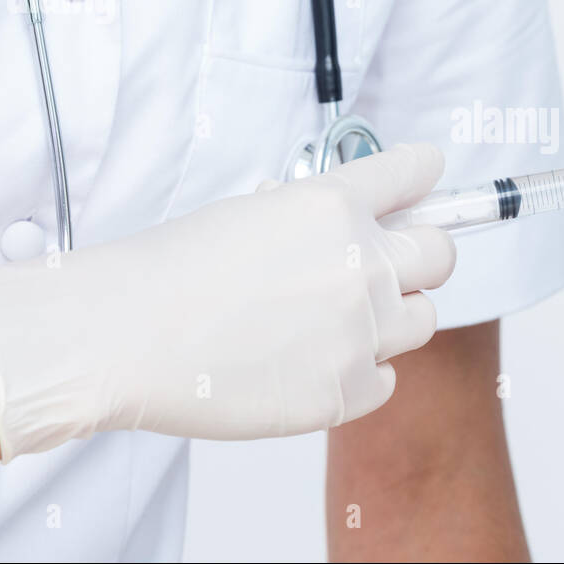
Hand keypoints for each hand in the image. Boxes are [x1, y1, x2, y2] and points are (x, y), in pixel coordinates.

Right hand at [0, 143, 455, 460]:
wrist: (121, 338)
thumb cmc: (171, 271)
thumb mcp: (251, 213)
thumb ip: (315, 216)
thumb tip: (349, 221)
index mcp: (334, 205)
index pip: (415, 172)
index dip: (421, 174)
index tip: (426, 177)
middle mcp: (361, 264)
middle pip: (443, 253)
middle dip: (421, 256)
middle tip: (389, 266)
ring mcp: (359, 331)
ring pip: (424, 320)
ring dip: (392, 317)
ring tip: (336, 321)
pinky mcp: (345, 392)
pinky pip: (387, 379)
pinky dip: (362, 372)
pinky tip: (316, 363)